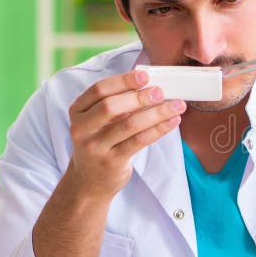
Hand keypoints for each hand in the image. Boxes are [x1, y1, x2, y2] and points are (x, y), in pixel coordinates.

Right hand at [66, 70, 186, 198]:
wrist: (89, 181)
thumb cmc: (101, 143)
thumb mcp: (99, 122)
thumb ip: (117, 103)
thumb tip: (151, 84)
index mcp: (78, 111)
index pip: (99, 90)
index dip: (123, 81)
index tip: (146, 75)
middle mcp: (82, 128)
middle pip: (111, 106)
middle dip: (139, 97)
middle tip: (161, 92)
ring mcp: (95, 147)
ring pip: (129, 125)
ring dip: (157, 113)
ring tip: (177, 105)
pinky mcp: (112, 161)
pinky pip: (139, 141)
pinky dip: (159, 129)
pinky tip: (173, 121)